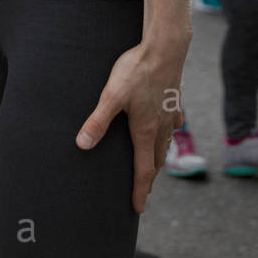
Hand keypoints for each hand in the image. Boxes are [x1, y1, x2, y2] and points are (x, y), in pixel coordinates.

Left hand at [76, 40, 185, 213]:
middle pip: (156, 162)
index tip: (138, 208)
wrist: (165, 48)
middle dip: (149, 181)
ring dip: (157, 162)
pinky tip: (163, 136)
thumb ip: (97, 120)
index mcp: (146, 130)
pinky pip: (171, 130)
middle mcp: (162, 127)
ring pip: (165, 146)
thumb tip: (83, 144)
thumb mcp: (112, 95)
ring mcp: (171, 116)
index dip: (140, 190)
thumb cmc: (137, 70)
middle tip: (143, 196)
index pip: (143, 169)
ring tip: (151, 172)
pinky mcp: (175, 104)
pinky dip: (165, 141)